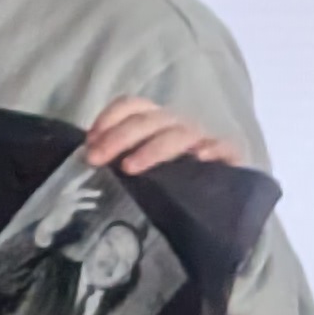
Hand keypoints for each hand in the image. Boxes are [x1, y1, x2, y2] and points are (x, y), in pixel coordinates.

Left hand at [84, 96, 237, 174]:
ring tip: (130, 167)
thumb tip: (83, 162)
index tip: (89, 142)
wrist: (217, 209)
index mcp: (154, 122)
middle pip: (149, 119)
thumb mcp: (138, 170)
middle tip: (95, 159)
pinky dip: (214, 149)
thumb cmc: (168, 186)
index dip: (109, 118)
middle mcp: (177, 125)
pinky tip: (200, 159)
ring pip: (180, 132)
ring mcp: (204, 139)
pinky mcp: (230, 158)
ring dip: (153, 148)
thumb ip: (115, 161)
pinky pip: (225, 147)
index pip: (131, 105)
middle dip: (118, 137)